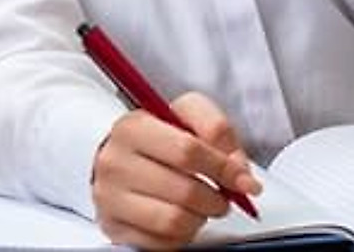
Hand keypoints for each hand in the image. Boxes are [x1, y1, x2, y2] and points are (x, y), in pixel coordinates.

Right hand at [91, 92, 260, 248]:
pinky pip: (161, 243)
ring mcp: (111, 197)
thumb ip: (217, 131)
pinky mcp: (114, 228)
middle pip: (184, 191)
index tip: (242, 180)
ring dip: (200, 218)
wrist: (122, 154)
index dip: (222, 168)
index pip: (187, 151)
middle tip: (223, 197)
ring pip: (174, 221)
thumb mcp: (188, 114)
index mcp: (134, 126)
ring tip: (202, 206)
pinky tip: (183, 218)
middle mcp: (115, 162)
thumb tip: (241, 175)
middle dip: (215, 198)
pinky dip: (182, 235)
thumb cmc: (160, 134)